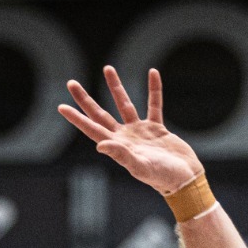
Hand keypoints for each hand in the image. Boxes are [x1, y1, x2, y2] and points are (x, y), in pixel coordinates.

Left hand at [59, 67, 202, 195]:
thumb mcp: (141, 167)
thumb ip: (121, 155)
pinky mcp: (157, 129)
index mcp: (118, 146)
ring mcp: (140, 132)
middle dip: (85, 99)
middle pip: (100, 114)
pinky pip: (154, 104)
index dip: (76, 118)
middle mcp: (125, 137)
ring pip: (124, 104)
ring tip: (107, 68)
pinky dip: (153, 89)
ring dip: (115, 87)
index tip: (61, 106)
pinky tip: (152, 73)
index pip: (92, 129)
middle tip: (71, 83)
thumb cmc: (163, 178)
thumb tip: (100, 145)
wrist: (185, 179)